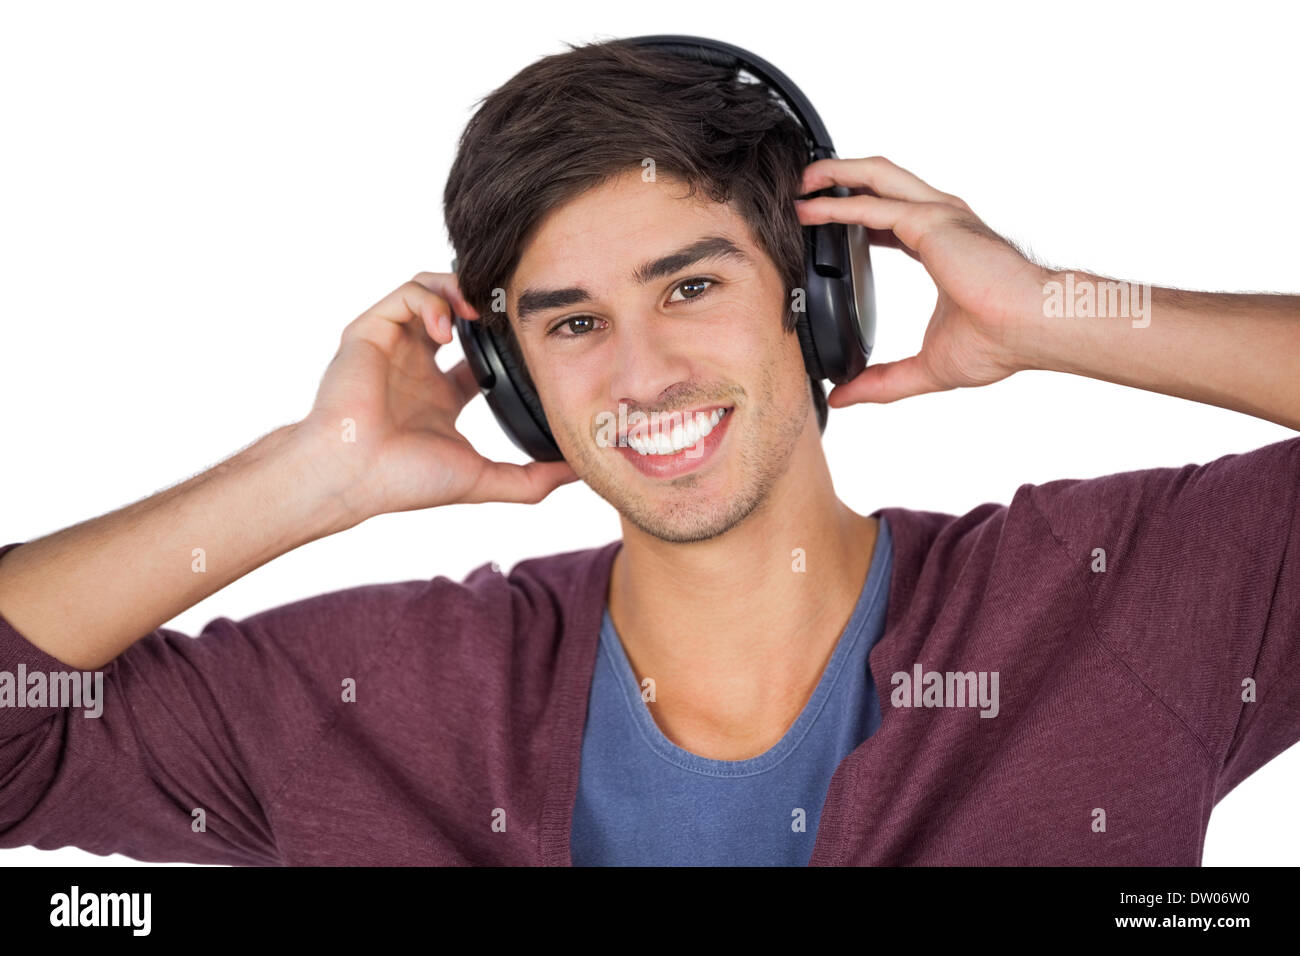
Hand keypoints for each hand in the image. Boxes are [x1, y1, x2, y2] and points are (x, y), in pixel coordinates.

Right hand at [297, 273, 577, 520]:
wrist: (353, 474)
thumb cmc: (405, 481)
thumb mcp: (483, 480)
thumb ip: (532, 479)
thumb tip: (577, 475)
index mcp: (441, 396)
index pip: (478, 354)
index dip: (504, 341)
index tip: (531, 339)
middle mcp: (417, 367)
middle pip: (456, 314)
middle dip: (485, 305)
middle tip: (511, 310)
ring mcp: (393, 347)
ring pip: (431, 293)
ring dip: (459, 293)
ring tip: (479, 312)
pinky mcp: (371, 331)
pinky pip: (406, 293)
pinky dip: (431, 299)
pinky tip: (447, 329)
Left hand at [795, 156, 1048, 405]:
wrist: (1033, 329)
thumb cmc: (1001, 341)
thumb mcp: (927, 368)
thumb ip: (882, 382)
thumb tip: (843, 397)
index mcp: (942, 245)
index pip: (890, 218)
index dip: (855, 216)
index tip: (824, 221)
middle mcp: (940, 220)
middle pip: (881, 182)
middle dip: (840, 178)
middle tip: (803, 188)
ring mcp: (937, 215)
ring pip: (876, 177)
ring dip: (834, 175)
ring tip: (800, 183)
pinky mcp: (930, 224)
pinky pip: (872, 207)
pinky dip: (837, 206)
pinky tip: (810, 210)